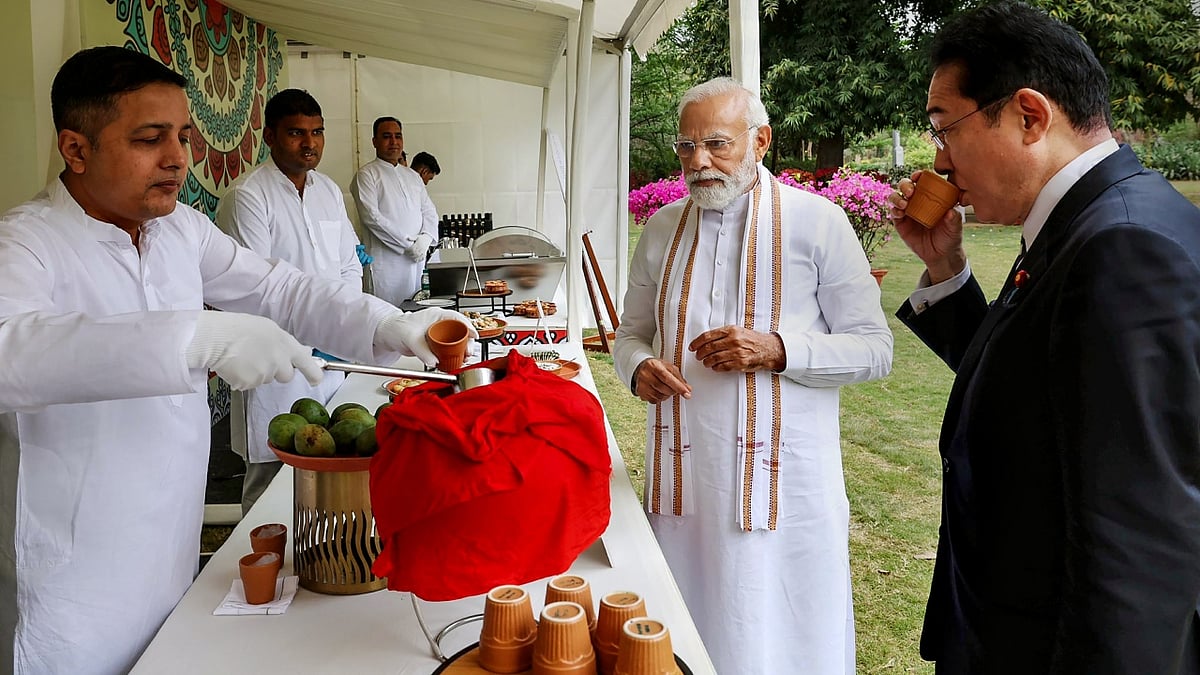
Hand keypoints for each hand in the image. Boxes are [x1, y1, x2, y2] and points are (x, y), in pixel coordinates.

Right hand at [185, 311, 322, 389]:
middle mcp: (279, 362)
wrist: (215, 337)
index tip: (316, 380)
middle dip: (277, 371)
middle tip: (260, 358)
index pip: (307, 363)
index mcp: (286, 345)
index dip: (314, 374)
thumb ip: (286, 344)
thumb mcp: (269, 329)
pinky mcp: (249, 384)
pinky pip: (249, 385)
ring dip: (258, 372)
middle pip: (286, 376)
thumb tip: (303, 353)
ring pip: (266, 380)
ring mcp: (265, 374)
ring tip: (243, 357)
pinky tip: (235, 365)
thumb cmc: (239, 329)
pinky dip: (243, 378)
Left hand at [374, 309, 477, 365]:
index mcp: (437, 315)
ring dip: (461, 350)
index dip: (468, 327)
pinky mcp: (437, 343)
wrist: (389, 335)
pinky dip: (453, 355)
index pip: (458, 318)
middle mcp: (440, 323)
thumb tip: (434, 361)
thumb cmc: (397, 328)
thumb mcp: (410, 338)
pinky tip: (454, 362)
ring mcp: (439, 333)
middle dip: (467, 342)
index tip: (474, 336)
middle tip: (468, 352)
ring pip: (457, 341)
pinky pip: (449, 349)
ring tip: (463, 359)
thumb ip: (422, 351)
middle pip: (461, 331)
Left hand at [405, 233, 432, 260]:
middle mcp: (421, 247)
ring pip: (418, 255)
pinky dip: (419, 259)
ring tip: (410, 257)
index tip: (405, 251)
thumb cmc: (422, 237)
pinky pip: (422, 257)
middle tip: (406, 254)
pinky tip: (416, 260)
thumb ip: (412, 237)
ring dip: (413, 257)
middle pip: (414, 253)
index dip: (408, 250)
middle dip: (409, 254)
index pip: (412, 248)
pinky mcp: (425, 252)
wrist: (428, 238)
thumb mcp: (417, 236)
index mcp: (418, 244)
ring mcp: (423, 250)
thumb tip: (407, 237)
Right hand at [633, 358, 690, 403]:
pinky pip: (654, 400)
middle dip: (673, 391)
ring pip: (659, 396)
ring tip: (666, 388)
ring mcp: (641, 384)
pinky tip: (659, 392)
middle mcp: (645, 375)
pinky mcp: (640, 392)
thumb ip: (679, 377)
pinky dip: (660, 398)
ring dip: (667, 395)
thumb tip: (687, 388)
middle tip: (675, 388)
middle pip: (664, 388)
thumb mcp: (668, 367)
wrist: (641, 369)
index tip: (687, 393)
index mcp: (653, 365)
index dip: (678, 386)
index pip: (667, 377)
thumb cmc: (656, 367)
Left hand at [688, 326, 784, 372]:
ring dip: (706, 362)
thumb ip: (723, 334)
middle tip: (697, 356)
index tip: (692, 347)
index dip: (696, 342)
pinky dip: (715, 368)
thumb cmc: (752, 340)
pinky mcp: (739, 363)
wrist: (768, 348)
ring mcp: (736, 353)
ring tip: (705, 362)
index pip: (707, 336)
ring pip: (713, 358)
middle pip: (708, 348)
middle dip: (700, 353)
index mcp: (731, 330)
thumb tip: (706, 339)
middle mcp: (733, 341)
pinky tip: (714, 367)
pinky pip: (722, 367)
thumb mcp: (738, 330)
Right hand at [889, 170, 966, 283]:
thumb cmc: (950, 236)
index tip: (919, 176)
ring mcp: (908, 211)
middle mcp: (918, 200)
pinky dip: (894, 210)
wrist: (941, 255)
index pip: (923, 181)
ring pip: (896, 196)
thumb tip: (951, 211)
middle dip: (905, 184)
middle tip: (911, 192)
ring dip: (897, 197)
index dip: (919, 175)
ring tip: (904, 204)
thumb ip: (955, 219)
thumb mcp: (956, 228)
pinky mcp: (900, 222)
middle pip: (906, 185)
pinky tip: (900, 213)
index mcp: (932, 196)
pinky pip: (893, 212)